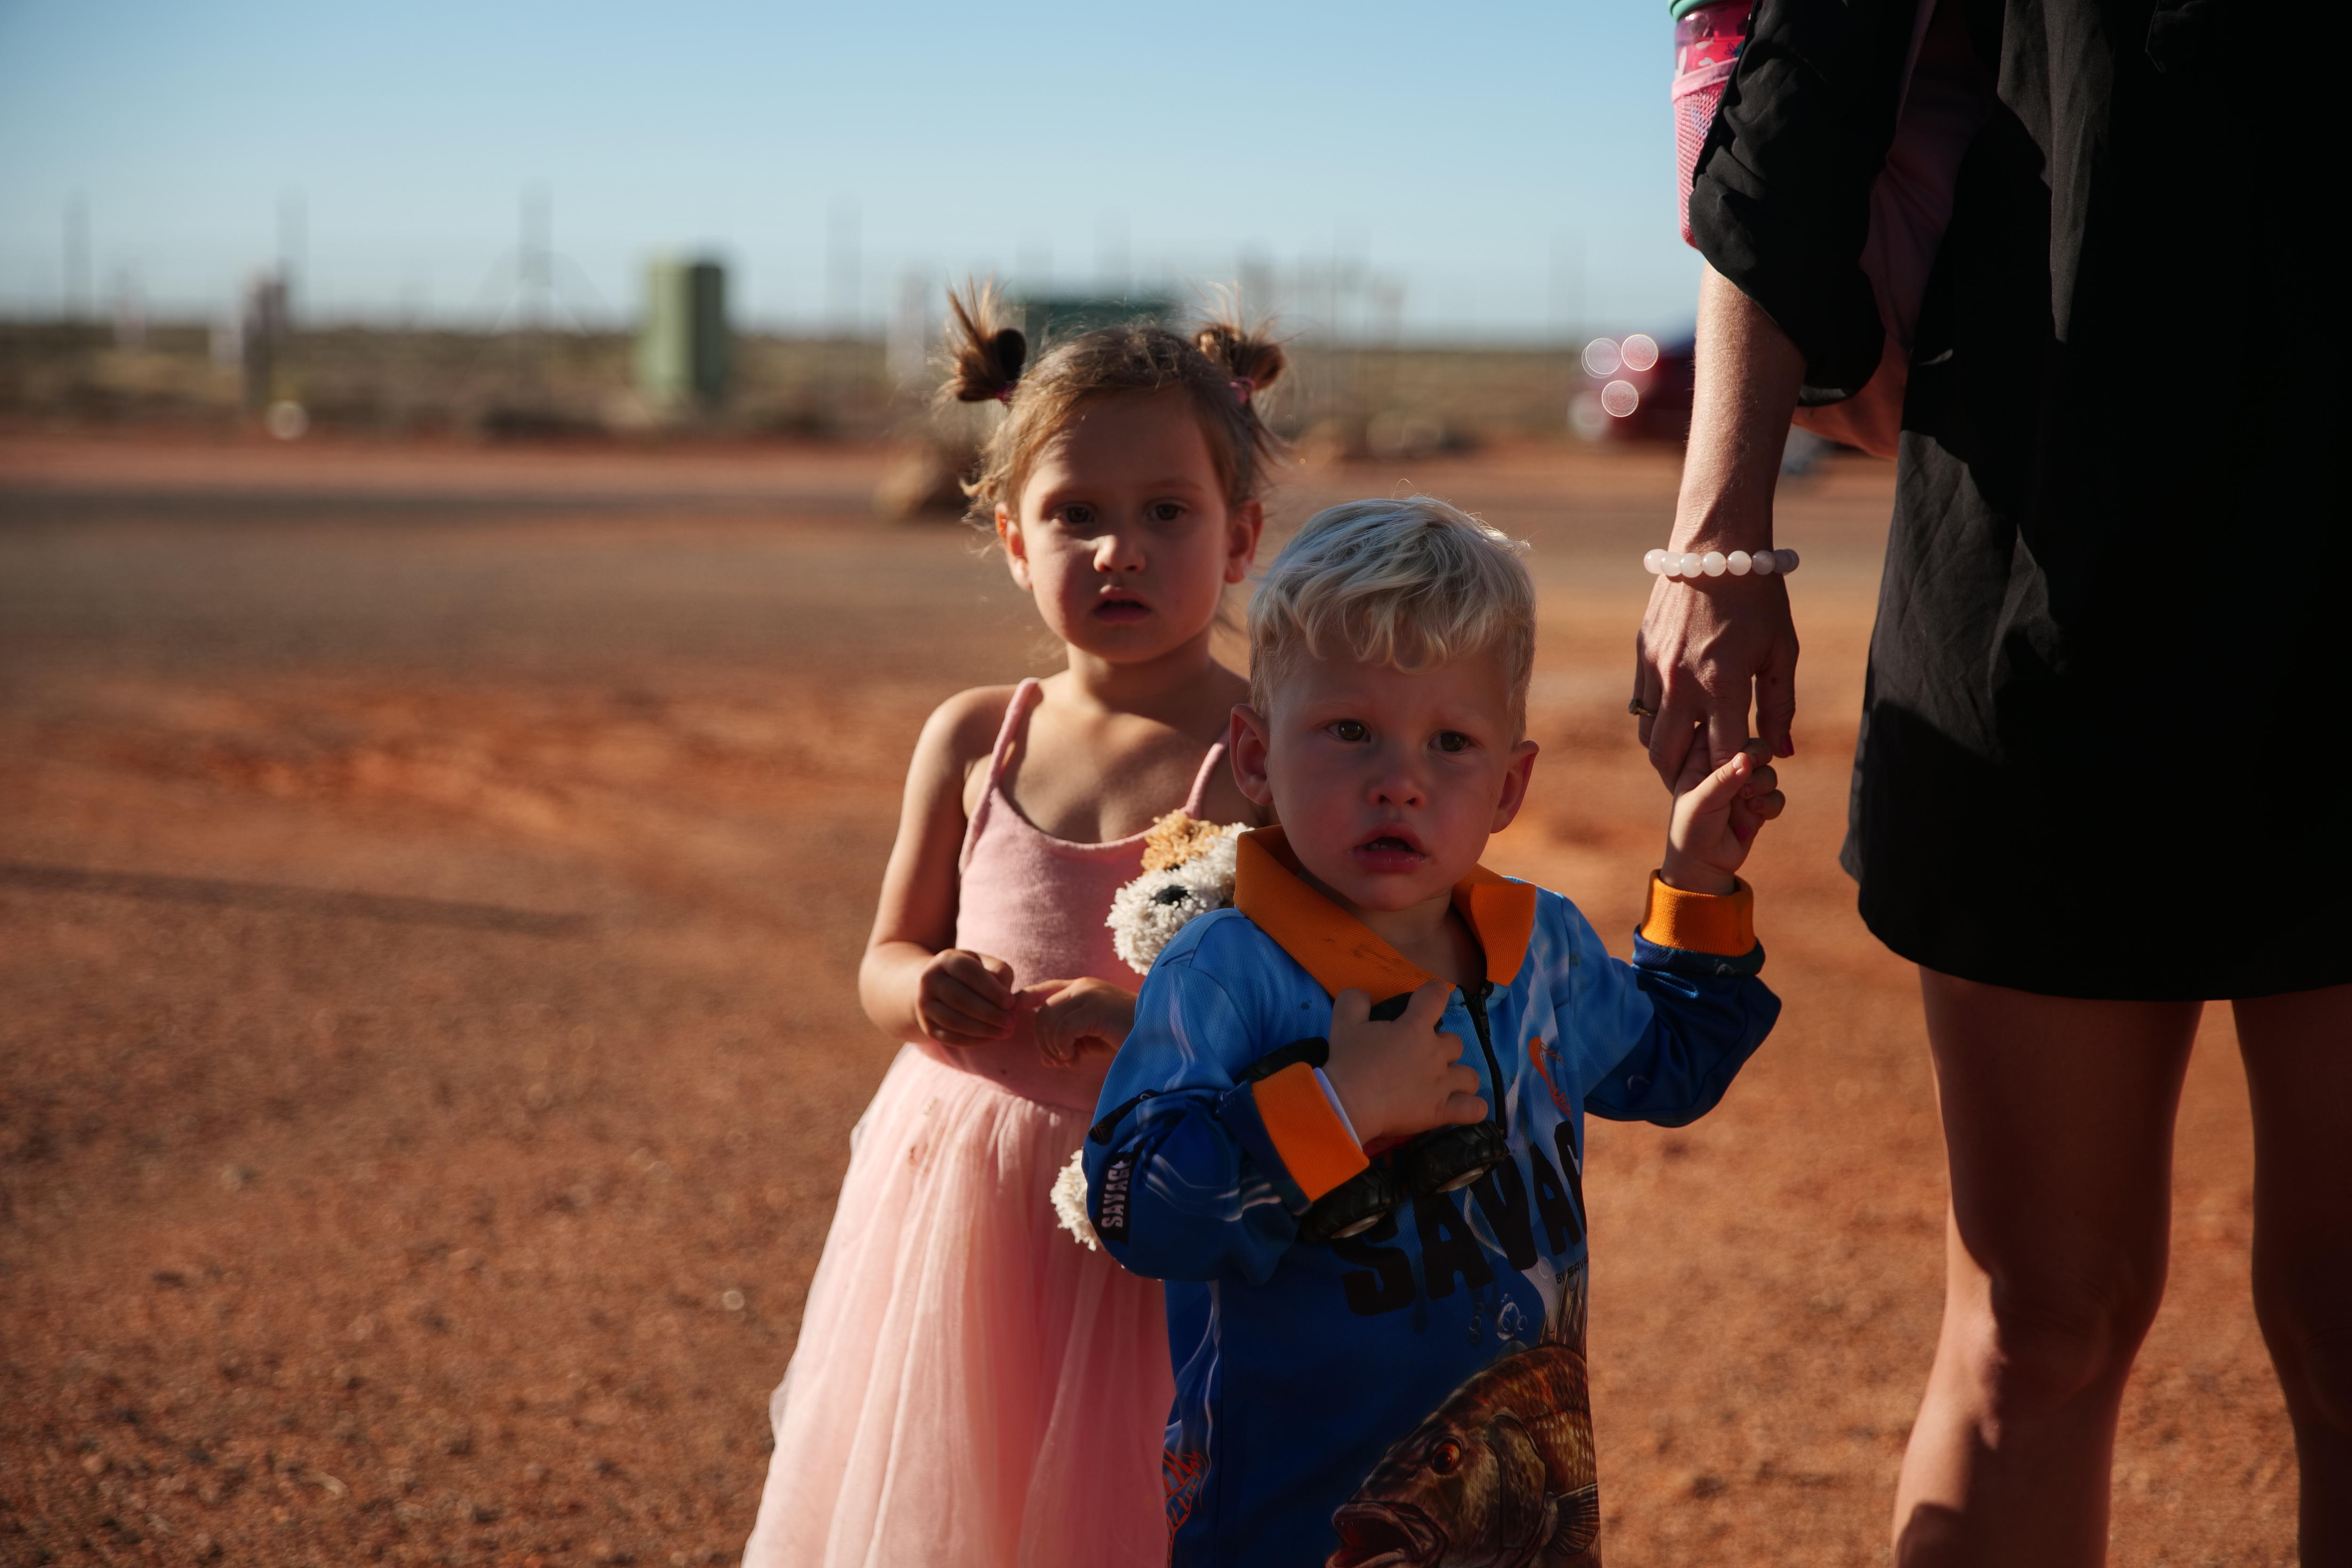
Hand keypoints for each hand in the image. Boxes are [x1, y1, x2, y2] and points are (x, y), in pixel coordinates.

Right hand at [914, 948, 1015, 1046]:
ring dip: (982, 1029)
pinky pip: (949, 1037)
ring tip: (1006, 1032)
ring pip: (953, 1021)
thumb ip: (1002, 976)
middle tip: (1012, 1022)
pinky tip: (992, 1038)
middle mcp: (929, 980)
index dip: (991, 989)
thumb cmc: (971, 975)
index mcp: (946, 960)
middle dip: (989, 1013)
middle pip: (959, 999)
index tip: (1012, 1003)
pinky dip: (973, 1040)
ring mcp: (924, 1004)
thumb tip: (1016, 1000)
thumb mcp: (985, 965)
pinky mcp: (926, 1025)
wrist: (937, 987)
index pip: (968, 973)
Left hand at [1025, 977, 1135, 1065]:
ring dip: (1054, 1048)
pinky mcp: (1096, 1009)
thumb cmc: (1127, 1037)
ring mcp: (1089, 995)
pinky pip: (1063, 1030)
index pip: (1045, 988)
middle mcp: (1083, 986)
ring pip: (1049, 1021)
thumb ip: (1068, 1038)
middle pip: (1043, 1012)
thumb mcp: (1092, 1036)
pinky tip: (1076, 1058)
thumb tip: (1044, 1055)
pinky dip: (1063, 1048)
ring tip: (1071, 1061)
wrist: (1159, 1035)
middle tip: (1060, 1061)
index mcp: (1083, 988)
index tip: (1016, 1009)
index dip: (1026, 998)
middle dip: (1043, 1042)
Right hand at [1320, 981, 1485, 1146]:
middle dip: (1442, 1046)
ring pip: (1470, 1076)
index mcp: (1415, 1027)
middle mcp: (1435, 1053)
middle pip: (1455, 1041)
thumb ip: (1355, 1001)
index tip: (1427, 999)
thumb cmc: (1348, 1062)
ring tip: (1444, 1084)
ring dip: (1459, 1078)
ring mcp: (1442, 1084)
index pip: (1437, 996)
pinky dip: (1473, 1108)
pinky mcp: (1442, 1111)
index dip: (1435, 992)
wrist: (1348, 1104)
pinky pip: (1474, 1109)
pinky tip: (1462, 1106)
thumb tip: (1366, 996)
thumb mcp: (1344, 1023)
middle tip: (1420, 1056)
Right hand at [1634, 573, 1797, 785]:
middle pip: (1669, 759)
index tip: (1746, 771)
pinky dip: (1656, 719)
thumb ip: (1780, 705)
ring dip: (1667, 751)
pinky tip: (1678, 714)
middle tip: (1704, 782)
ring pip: (1648, 735)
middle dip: (1686, 779)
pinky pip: (1641, 703)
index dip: (1734, 774)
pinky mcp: (1642, 654)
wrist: (1715, 548)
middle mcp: (1682, 683)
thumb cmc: (1759, 599)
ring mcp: (1656, 669)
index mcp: (1722, 685)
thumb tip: (1783, 751)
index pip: (1721, 757)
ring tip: (1690, 751)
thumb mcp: (1781, 652)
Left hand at [1660, 739, 1784, 893]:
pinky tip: (1755, 816)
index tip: (1741, 750)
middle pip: (1754, 746)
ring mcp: (1743, 786)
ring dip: (1762, 786)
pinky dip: (1769, 804)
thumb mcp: (1702, 802)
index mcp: (1700, 760)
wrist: (1703, 865)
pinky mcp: (1758, 804)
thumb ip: (1724, 779)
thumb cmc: (1692, 830)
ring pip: (1769, 771)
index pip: (1722, 731)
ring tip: (1746, 803)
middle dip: (1758, 759)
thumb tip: (1747, 757)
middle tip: (1752, 772)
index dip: (1735, 735)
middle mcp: (1724, 769)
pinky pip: (1776, 795)